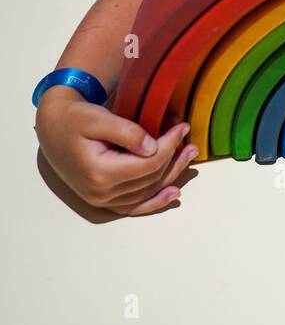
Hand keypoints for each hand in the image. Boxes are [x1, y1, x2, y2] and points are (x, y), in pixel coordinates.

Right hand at [34, 89, 198, 215]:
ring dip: (170, 176)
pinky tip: (173, 193)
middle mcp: (101, 193)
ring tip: (188, 158)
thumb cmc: (74, 119)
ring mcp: (102, 200)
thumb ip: (126, 132)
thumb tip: (152, 147)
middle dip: (174, 159)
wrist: (53, 128)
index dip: (170, 146)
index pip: (148, 163)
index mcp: (100, 173)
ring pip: (146, 192)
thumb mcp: (98, 118)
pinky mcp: (103, 199)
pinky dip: (155, 202)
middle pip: (150, 179)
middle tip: (192, 142)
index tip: (182, 127)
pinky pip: (134, 206)